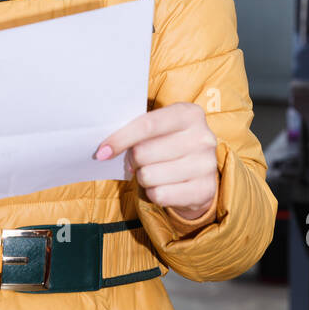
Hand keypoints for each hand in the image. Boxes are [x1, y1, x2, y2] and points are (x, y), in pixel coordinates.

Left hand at [93, 102, 218, 221]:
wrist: (200, 177)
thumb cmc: (170, 146)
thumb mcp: (159, 130)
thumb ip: (136, 132)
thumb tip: (105, 151)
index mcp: (189, 114)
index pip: (147, 125)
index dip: (120, 139)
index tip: (102, 151)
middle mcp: (202, 137)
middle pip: (143, 152)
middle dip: (133, 161)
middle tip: (140, 162)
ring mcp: (206, 165)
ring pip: (149, 176)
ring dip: (144, 178)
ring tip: (156, 174)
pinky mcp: (205, 190)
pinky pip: (160, 195)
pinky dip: (154, 194)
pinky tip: (165, 187)